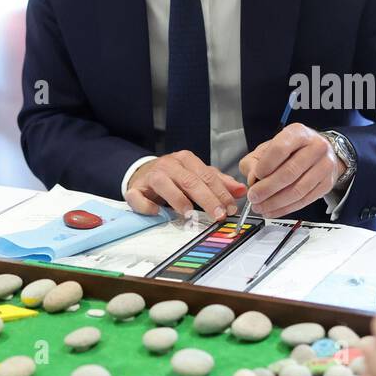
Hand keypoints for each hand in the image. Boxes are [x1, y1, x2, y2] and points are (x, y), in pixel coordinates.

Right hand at [125, 151, 245, 218]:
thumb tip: (241, 190)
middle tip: (218, 215)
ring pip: (164, 184)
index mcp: (186, 160)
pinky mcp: (135, 189)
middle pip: (190, 181)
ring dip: (177, 199)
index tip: (230, 208)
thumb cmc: (174, 176)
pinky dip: (146, 205)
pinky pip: (137, 196)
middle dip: (207, 199)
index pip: (207, 175)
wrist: (144, 173)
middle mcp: (169, 165)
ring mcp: (151, 175)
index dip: (220, 192)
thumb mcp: (197, 175)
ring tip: (189, 214)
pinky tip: (156, 212)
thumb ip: (219, 182)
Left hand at [239, 124, 340, 218]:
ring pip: (298, 190)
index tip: (255, 177)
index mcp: (298, 133)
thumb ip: (254, 161)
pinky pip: (305, 200)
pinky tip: (273, 210)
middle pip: (289, 172)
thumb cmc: (291, 150)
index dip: (265, 166)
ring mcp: (324, 166)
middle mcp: (315, 147)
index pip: (280, 149)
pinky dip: (286, 209)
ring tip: (261, 207)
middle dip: (267, 188)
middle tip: (254, 197)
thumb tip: (252, 180)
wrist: (320, 153)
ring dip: (276, 202)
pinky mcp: (327, 183)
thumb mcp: (268, 148)